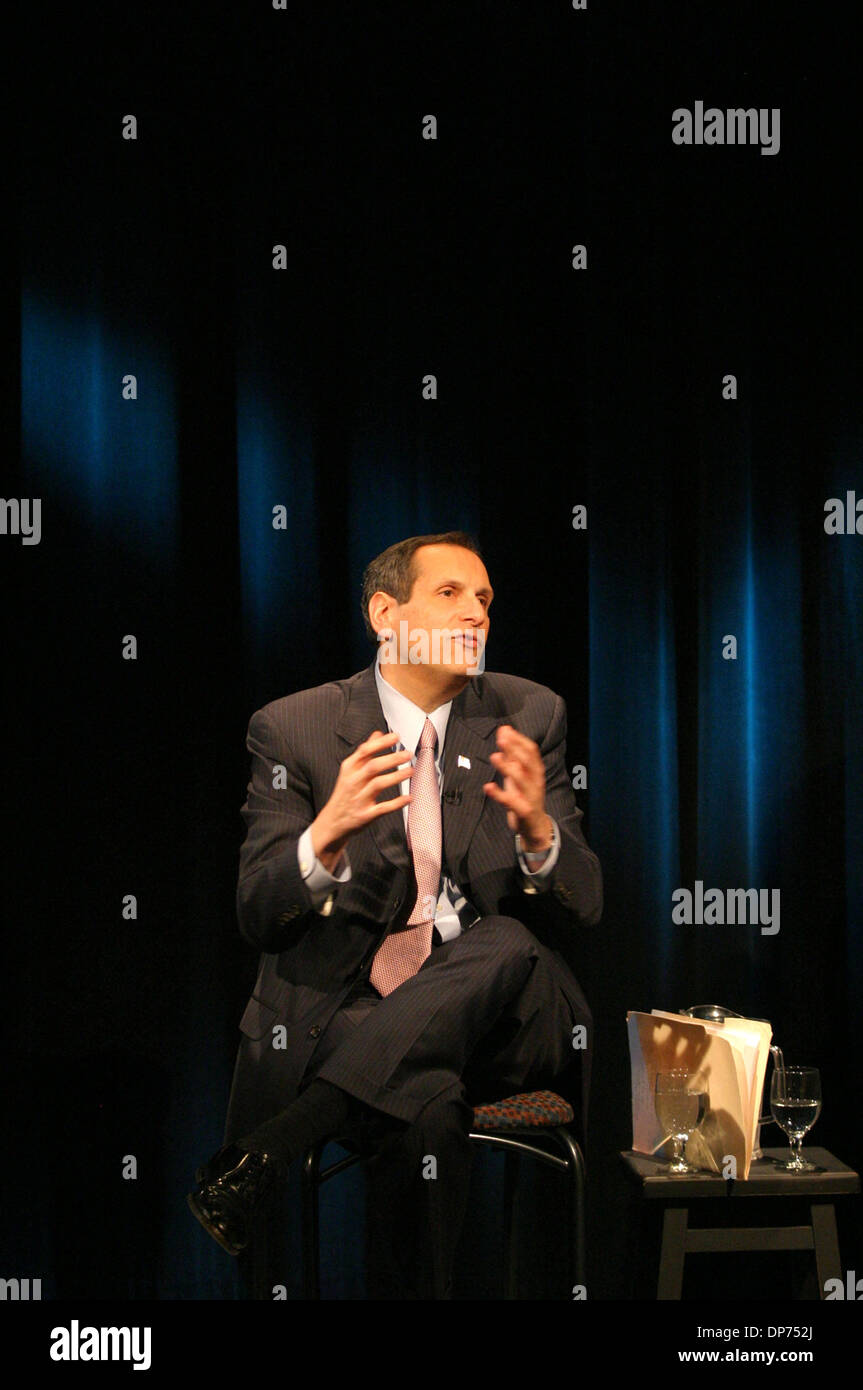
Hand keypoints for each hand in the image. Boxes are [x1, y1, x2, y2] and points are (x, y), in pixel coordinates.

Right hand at [311, 731, 411, 869]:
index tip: (396, 737)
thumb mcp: (350, 771)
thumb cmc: (345, 793)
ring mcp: (358, 799)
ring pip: (378, 784)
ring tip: (411, 771)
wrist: (331, 823)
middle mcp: (352, 783)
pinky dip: (397, 803)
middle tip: (408, 754)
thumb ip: (364, 752)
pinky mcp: (365, 815)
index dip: (381, 743)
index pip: (364, 751)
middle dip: (392, 759)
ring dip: (396, 777)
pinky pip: (383, 808)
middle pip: (373, 767)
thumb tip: (377, 733)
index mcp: (349, 769)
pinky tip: (409, 797)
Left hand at [483, 724, 551, 849]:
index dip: (519, 740)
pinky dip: (498, 794)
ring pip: (521, 779)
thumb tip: (505, 731)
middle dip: (515, 749)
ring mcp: (530, 796)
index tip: (505, 730)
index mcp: (536, 771)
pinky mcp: (523, 810)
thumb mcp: (519, 774)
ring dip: (507, 767)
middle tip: (502, 739)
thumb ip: (512, 754)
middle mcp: (535, 781)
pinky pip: (511, 801)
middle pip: (528, 762)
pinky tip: (487, 787)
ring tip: (495, 757)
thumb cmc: (525, 796)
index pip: (531, 751)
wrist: (535, 826)